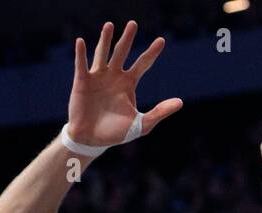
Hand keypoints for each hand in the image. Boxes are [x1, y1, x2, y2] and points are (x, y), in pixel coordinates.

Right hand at [68, 21, 181, 145]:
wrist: (92, 140)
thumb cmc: (116, 133)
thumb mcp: (141, 124)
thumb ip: (159, 112)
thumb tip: (180, 102)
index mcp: (128, 82)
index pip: (143, 63)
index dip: (152, 52)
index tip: (161, 41)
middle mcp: (114, 75)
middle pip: (122, 52)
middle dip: (127, 38)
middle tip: (133, 24)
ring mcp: (98, 76)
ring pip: (102, 53)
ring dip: (105, 39)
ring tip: (109, 25)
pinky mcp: (82, 81)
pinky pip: (82, 64)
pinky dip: (81, 53)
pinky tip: (81, 42)